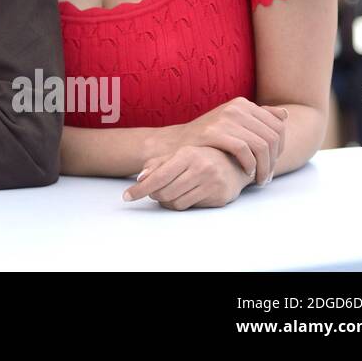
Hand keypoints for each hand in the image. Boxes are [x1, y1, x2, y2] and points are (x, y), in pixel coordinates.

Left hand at [123, 145, 253, 209]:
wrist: (235, 163)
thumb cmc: (200, 158)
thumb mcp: (179, 155)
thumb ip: (157, 164)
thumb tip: (140, 179)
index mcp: (187, 154)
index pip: (158, 177)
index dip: (140, 189)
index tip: (126, 197)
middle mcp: (200, 168)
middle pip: (164, 193)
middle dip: (154, 195)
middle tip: (153, 192)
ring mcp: (211, 183)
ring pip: (176, 202)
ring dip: (166, 201)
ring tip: (169, 192)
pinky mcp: (218, 197)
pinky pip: (190, 207)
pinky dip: (181, 204)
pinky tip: (184, 195)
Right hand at [173, 97, 287, 185]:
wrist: (176, 144)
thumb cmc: (208, 138)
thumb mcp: (234, 123)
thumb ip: (259, 118)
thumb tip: (284, 114)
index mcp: (243, 103)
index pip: (278, 127)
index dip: (281, 149)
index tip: (272, 164)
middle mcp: (235, 107)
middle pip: (272, 138)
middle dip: (273, 161)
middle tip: (266, 177)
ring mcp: (224, 118)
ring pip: (261, 146)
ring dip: (264, 167)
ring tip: (259, 180)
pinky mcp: (213, 132)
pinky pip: (244, 150)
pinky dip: (250, 164)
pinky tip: (246, 172)